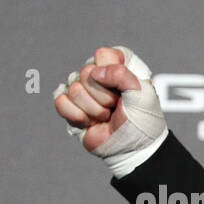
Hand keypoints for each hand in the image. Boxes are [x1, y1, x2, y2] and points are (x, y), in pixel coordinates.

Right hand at [52, 45, 166, 174]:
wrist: (133, 149)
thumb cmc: (142, 121)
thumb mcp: (143, 95)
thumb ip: (122, 75)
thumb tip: (96, 72)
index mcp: (118, 67)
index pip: (104, 55)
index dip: (112, 72)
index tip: (125, 89)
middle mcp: (99, 77)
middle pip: (86, 72)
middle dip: (104, 96)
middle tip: (116, 107)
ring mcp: (84, 91)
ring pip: (73, 88)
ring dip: (94, 109)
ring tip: (107, 116)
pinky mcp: (71, 107)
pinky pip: (60, 101)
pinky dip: (78, 116)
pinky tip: (91, 122)